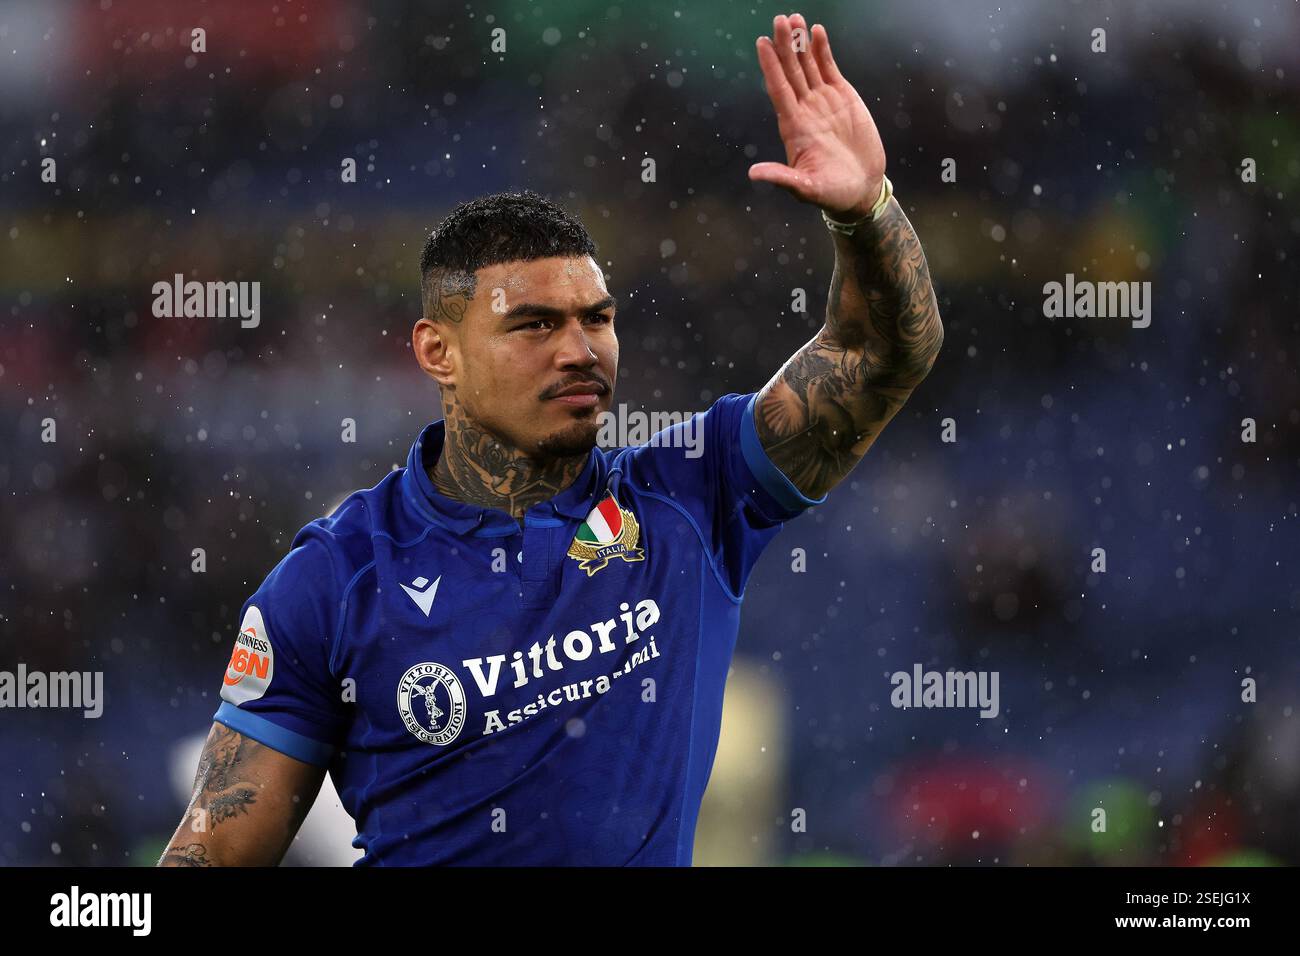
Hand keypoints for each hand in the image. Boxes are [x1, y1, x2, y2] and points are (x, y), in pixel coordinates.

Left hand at [749, 13, 886, 220]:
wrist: (860, 189)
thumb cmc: (831, 193)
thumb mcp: (806, 189)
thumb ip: (782, 178)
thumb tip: (754, 174)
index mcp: (793, 127)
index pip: (778, 90)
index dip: (770, 66)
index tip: (761, 43)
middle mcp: (804, 109)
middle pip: (790, 71)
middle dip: (784, 46)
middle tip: (779, 20)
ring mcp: (822, 101)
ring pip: (807, 66)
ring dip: (800, 43)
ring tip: (795, 18)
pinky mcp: (842, 97)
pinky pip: (829, 68)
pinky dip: (823, 51)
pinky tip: (816, 32)